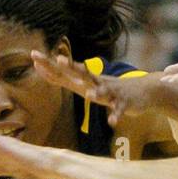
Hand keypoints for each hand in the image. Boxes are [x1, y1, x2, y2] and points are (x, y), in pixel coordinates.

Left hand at [31, 50, 151, 126]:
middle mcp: (97, 82)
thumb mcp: (88, 84)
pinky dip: (115, 115)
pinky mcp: (124, 103)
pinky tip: (112, 122)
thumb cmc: (111, 89)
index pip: (64, 70)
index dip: (50, 64)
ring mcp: (111, 92)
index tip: (34, 55)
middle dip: (70, 67)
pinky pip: (118, 110)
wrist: (143, 90)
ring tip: (89, 94)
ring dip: (96, 92)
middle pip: (82, 73)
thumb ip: (68, 79)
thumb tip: (47, 73)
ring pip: (102, 91)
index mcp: (87, 79)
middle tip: (59, 59)